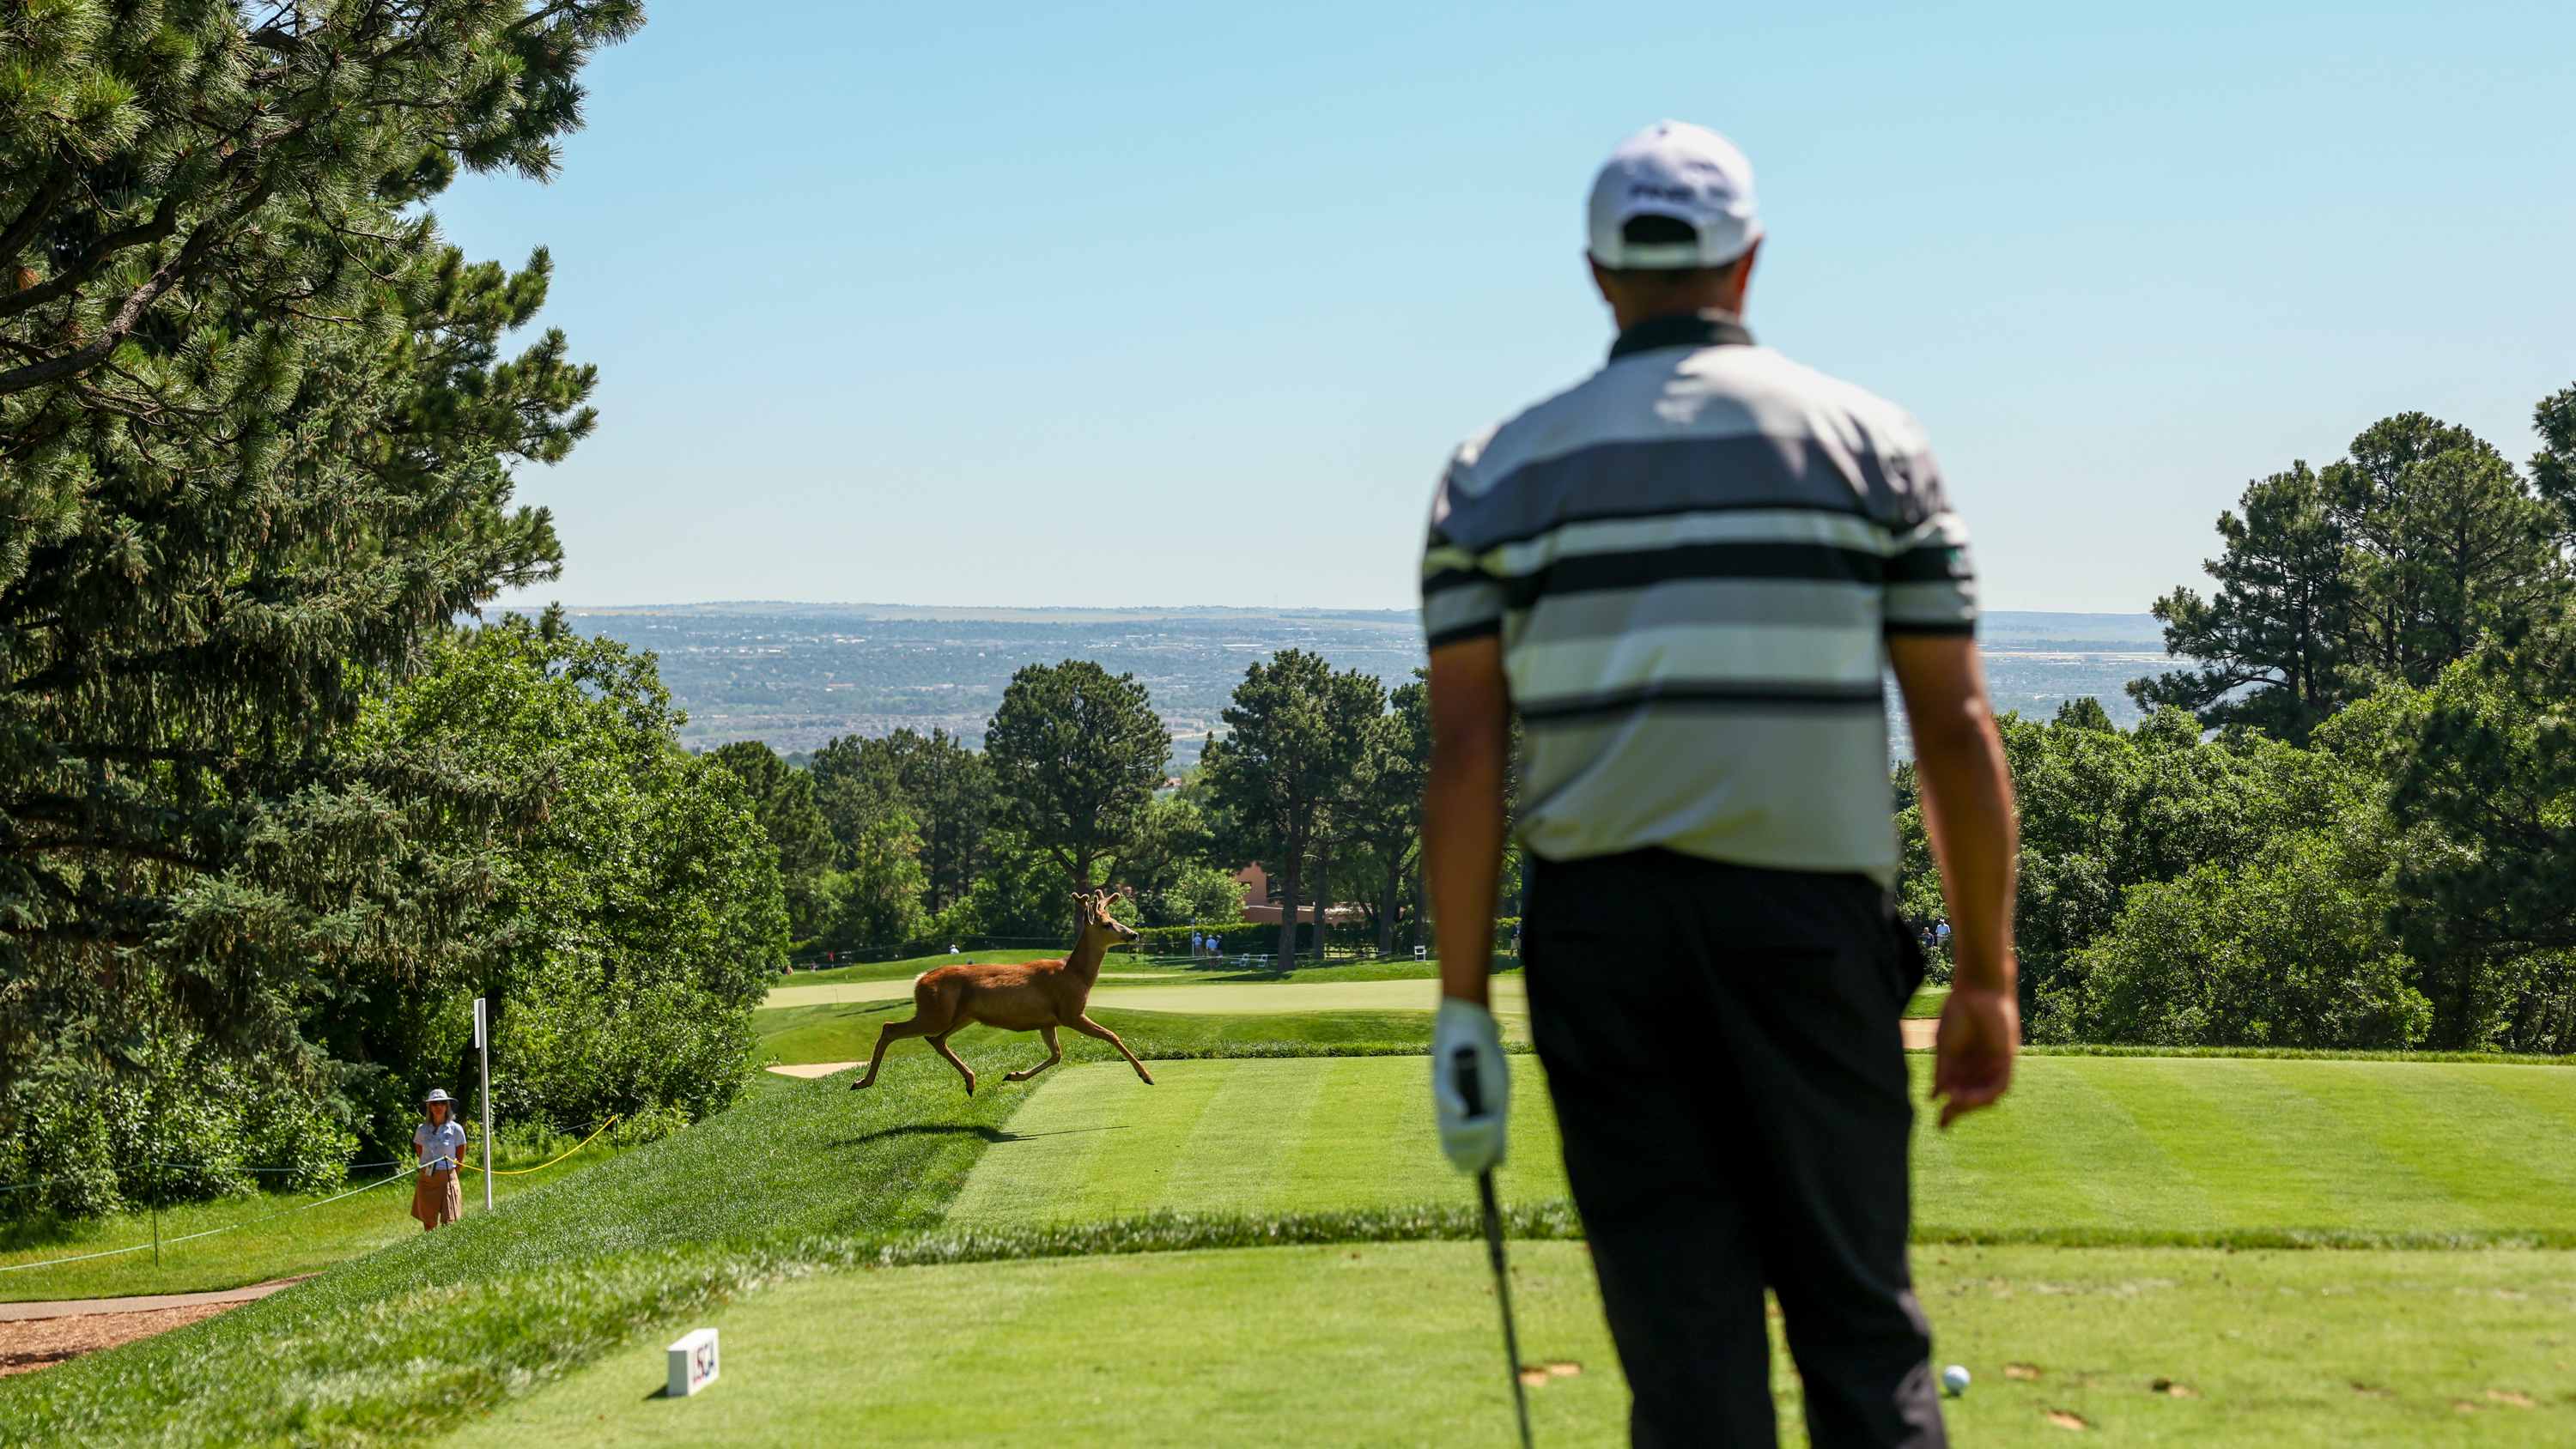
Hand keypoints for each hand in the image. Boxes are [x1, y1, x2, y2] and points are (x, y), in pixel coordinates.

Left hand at [1432, 997, 1507, 1173]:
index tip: (1491, 1165)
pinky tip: (1463, 1111)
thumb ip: (1497, 1132)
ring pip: (1450, 1129)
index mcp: (1460, 1123)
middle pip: (1453, 1151)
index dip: (1475, 1164)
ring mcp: (1443, 1097)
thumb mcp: (1498, 1101)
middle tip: (1495, 1134)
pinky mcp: (1440, 1076)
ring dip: (1472, 1132)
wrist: (1474, 1029)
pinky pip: (1443, 1097)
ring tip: (1491, 1121)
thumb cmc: (1486, 1064)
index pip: (1459, 1158)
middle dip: (1476, 1151)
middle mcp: (1448, 1114)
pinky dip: (1452, 1106)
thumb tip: (1500, 1164)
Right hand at [1931, 984, 2017, 1128]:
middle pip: (1971, 1098)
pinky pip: (2000, 1086)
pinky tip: (1969, 1098)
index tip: (1937, 1124)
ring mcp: (1993, 1066)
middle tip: (1943, 1122)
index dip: (1948, 1110)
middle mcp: (1979, 1069)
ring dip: (1971, 1105)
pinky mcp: (2007, 1061)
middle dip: (1958, 1112)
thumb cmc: (1958, 1014)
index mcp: (1963, 1065)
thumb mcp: (1944, 1047)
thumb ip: (1942, 1071)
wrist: (1976, 991)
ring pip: (1986, 1096)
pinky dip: (1985, 1095)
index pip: (1957, 1093)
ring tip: (1954, 1105)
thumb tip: (1935, 1097)